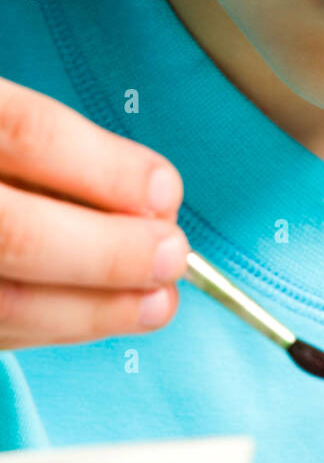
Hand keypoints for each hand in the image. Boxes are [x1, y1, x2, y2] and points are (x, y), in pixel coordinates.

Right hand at [0, 76, 188, 346]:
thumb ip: (34, 142)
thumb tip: (142, 194)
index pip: (23, 133)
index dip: (104, 169)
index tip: (164, 191)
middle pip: (11, 233)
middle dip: (105, 253)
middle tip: (168, 255)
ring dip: (86, 311)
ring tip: (151, 301)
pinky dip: (41, 328)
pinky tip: (86, 316)